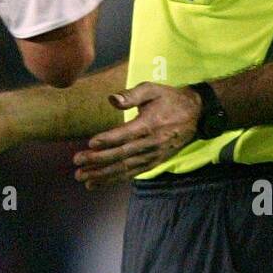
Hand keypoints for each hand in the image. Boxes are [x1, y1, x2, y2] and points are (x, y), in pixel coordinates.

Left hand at [72, 83, 200, 187]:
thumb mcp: (152, 89)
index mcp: (150, 124)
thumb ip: (131, 95)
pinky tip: (97, 183)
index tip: (90, 143)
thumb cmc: (169, 99)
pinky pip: (132, 173)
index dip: (108, 140)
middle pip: (122, 155)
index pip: (126, 134)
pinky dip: (114, 179)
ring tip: (82, 178)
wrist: (195, 114)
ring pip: (125, 168)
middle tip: (77, 162)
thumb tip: (111, 99)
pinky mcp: (153, 163)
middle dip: (98, 160)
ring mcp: (153, 156)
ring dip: (102, 175)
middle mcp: (151, 144)